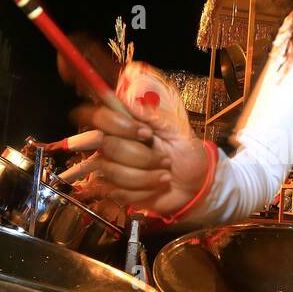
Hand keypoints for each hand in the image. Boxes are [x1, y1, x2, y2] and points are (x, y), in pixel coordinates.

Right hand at [73, 97, 209, 214]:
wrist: (193, 186)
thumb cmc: (186, 155)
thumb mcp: (178, 130)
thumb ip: (153, 114)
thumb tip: (127, 99)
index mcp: (126, 124)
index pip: (98, 115)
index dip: (117, 124)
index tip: (146, 133)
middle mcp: (113, 143)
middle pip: (107, 145)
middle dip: (142, 157)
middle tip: (165, 159)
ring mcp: (111, 167)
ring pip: (113, 171)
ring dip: (146, 176)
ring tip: (165, 174)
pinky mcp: (113, 190)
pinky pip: (119, 192)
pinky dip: (144, 191)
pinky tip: (156, 187)